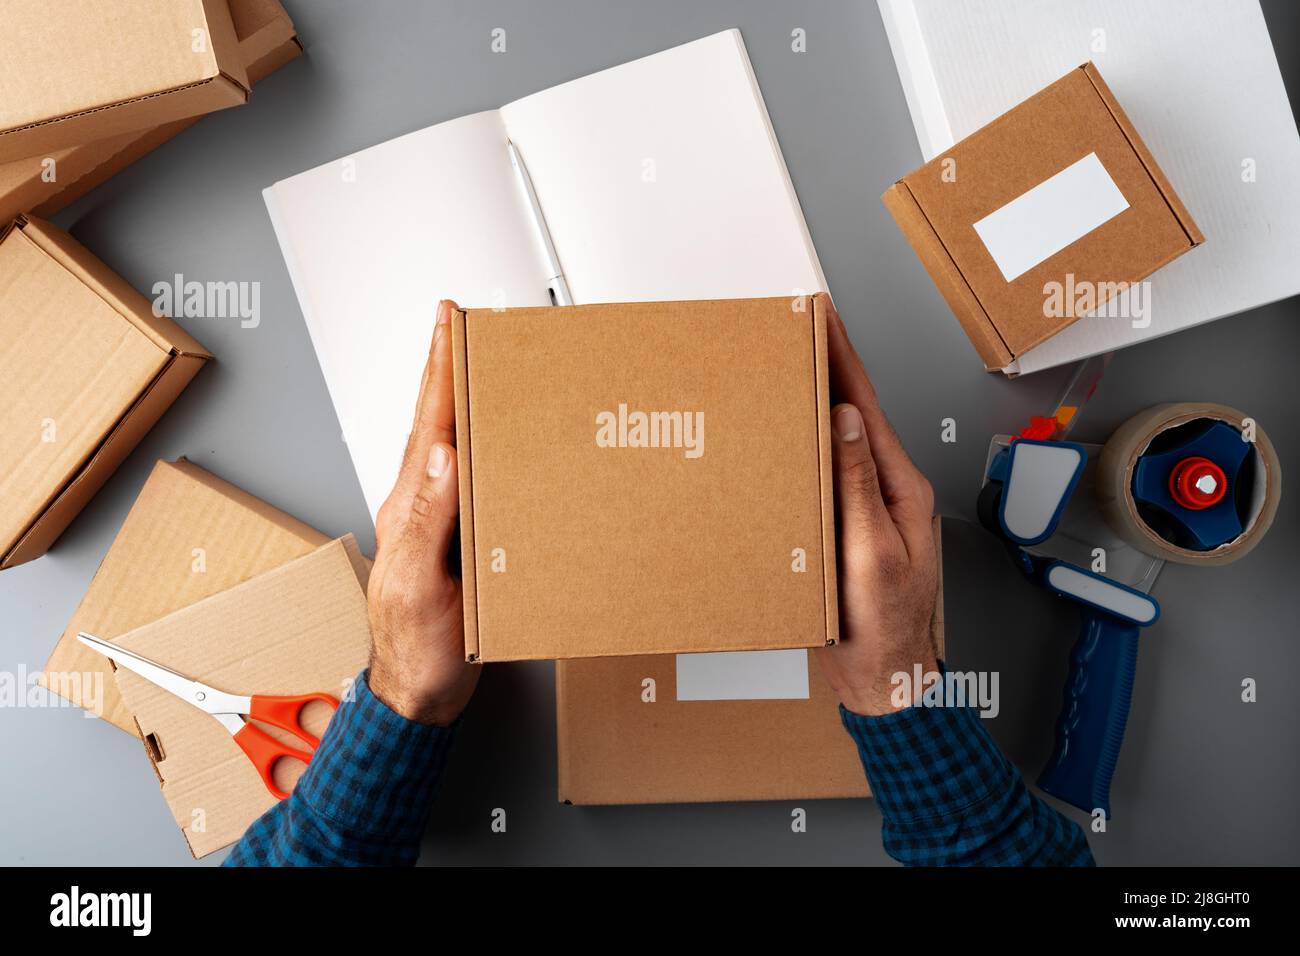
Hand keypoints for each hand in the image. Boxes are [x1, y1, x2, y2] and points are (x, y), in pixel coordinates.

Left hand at [367, 300, 479, 724]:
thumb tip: (441, 453)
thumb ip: (427, 520)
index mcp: (408, 505)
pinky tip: (502, 444)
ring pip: (455, 446)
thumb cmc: (414, 648)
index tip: (448, 321)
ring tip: (487, 366)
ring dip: (468, 402)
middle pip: (438, 422)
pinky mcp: (458, 543)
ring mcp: (438, 523)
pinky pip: (473, 483)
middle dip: (452, 368)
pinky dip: (487, 449)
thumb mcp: (417, 584)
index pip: (427, 421)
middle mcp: (422, 505)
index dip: (439, 367)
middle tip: (466, 325)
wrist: (419, 694)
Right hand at [815, 299, 938, 716]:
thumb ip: (859, 485)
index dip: (845, 361)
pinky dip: (802, 450)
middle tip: (798, 330)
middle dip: (827, 369)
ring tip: (786, 369)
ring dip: (813, 405)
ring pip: (837, 445)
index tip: (824, 319)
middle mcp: (886, 491)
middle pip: (855, 418)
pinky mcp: (845, 530)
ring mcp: (866, 510)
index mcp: (901, 488)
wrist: (882, 679)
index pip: (870, 410)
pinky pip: (823, 478)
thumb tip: (849, 420)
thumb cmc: (885, 626)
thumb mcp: (872, 552)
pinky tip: (783, 440)